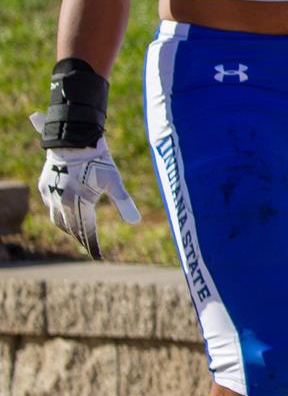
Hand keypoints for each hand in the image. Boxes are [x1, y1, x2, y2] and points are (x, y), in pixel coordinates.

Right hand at [29, 113, 140, 259]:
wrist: (74, 139)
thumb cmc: (98, 159)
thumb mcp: (114, 180)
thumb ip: (123, 201)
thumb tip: (136, 222)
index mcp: (78, 203)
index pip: (85, 231)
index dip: (92, 244)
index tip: (97, 256)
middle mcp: (60, 202)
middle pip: (69, 228)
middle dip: (79, 236)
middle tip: (88, 243)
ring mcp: (50, 194)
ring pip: (56, 219)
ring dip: (67, 226)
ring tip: (77, 230)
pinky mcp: (44, 185)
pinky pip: (49, 204)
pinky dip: (58, 210)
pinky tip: (65, 209)